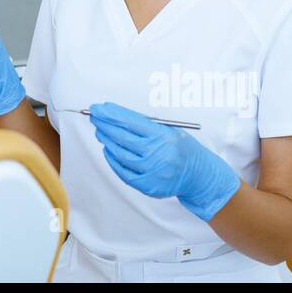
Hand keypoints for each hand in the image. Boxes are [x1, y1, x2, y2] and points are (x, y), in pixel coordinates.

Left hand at [89, 102, 240, 221]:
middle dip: (105, 124)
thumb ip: (146, 125)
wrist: (198, 175)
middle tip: (94, 116)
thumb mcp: (170, 130)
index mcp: (162, 136)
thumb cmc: (182, 148)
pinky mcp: (146, 184)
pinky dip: (113, 160)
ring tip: (100, 131)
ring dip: (107, 140)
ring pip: (120, 153)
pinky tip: (108, 150)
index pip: (131, 122)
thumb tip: (117, 116)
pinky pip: (123, 171)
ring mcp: (150, 170)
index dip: (112, 114)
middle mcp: (156, 153)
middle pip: (122, 136)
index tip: (100, 108)